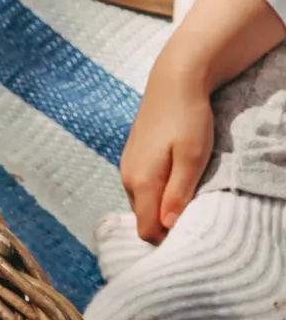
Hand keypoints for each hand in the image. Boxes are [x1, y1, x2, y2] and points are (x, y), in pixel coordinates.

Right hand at [120, 53, 213, 243]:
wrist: (173, 81)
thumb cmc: (188, 118)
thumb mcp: (192, 157)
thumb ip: (178, 193)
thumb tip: (167, 225)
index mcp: (141, 182)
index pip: (146, 229)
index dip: (165, 237)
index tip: (187, 230)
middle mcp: (127, 178)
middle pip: (142, 218)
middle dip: (163, 222)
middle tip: (191, 210)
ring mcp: (126, 167)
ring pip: (141, 201)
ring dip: (159, 205)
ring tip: (184, 190)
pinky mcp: (130, 157)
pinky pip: (140, 186)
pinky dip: (154, 190)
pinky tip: (172, 174)